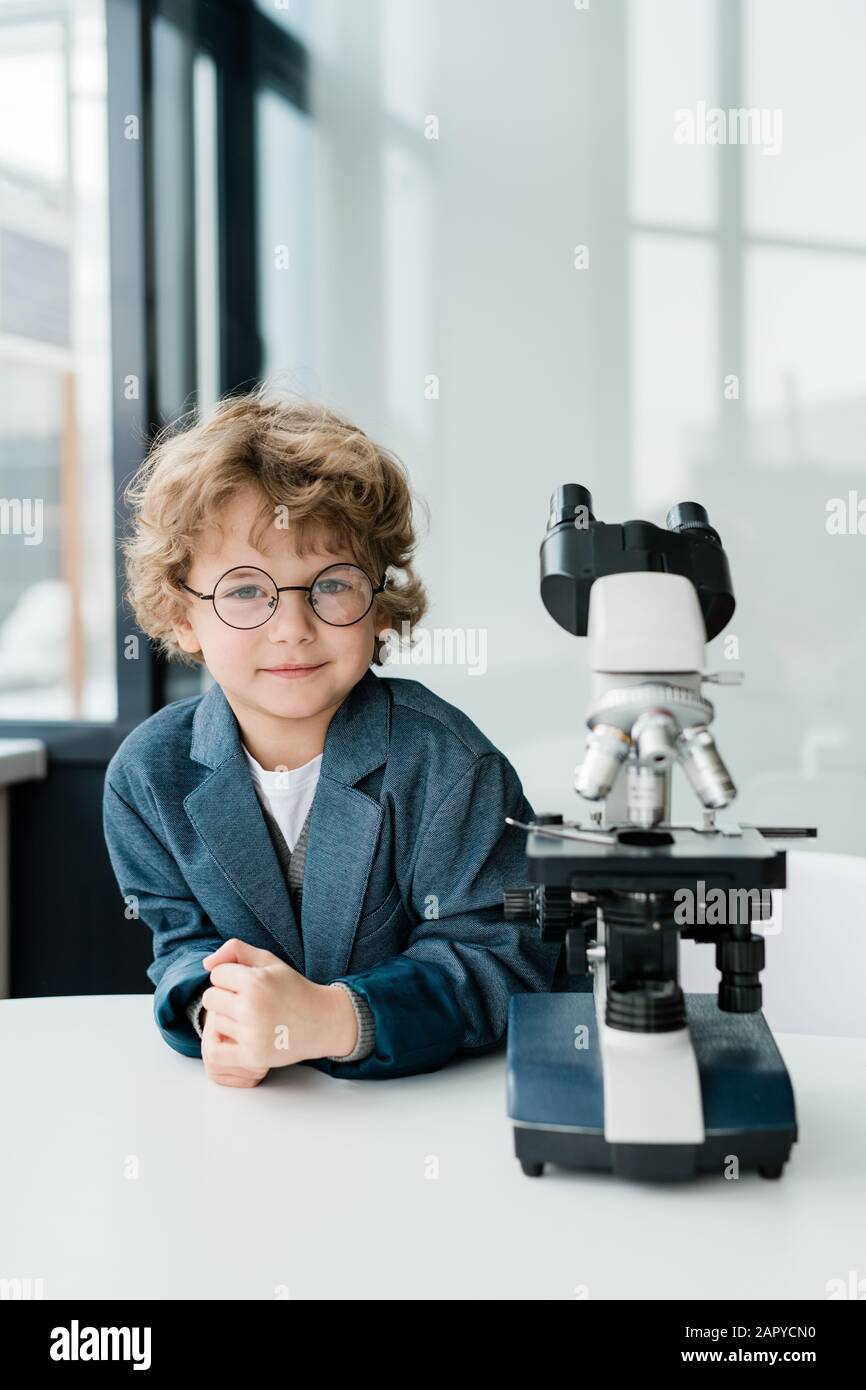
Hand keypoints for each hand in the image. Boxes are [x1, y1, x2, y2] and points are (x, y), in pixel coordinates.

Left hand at [199, 938, 355, 1072]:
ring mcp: (252, 1034)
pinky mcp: (253, 1056)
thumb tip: (206, 964)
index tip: (246, 983)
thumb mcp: (270, 961)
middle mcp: (252, 1007)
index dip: (229, 977)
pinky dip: (218, 1045)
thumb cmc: (294, 989)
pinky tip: (233, 1038)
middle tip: (244, 1002)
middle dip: (224, 997)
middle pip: (210, 998)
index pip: (217, 974)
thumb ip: (237, 950)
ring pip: (215, 1022)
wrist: (323, 1021)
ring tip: (249, 1019)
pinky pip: (215, 1052)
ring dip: (227, 1020)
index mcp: (256, 982)